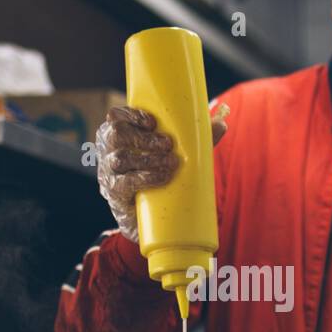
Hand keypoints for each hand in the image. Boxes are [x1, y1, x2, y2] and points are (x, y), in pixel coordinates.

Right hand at [95, 104, 228, 241]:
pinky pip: (124, 183)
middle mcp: (110, 151)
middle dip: (143, 137)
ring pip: (120, 159)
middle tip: (168, 144)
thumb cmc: (160, 174)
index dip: (132, 115)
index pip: (116, 117)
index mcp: (121, 134)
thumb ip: (196, 139)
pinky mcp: (115, 194)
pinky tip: (162, 177)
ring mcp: (109, 173)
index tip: (154, 122)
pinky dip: (145, 178)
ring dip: (147, 158)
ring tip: (171, 163)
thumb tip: (222, 124)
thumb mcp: (176, 153)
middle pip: (116, 135)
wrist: (150, 216)